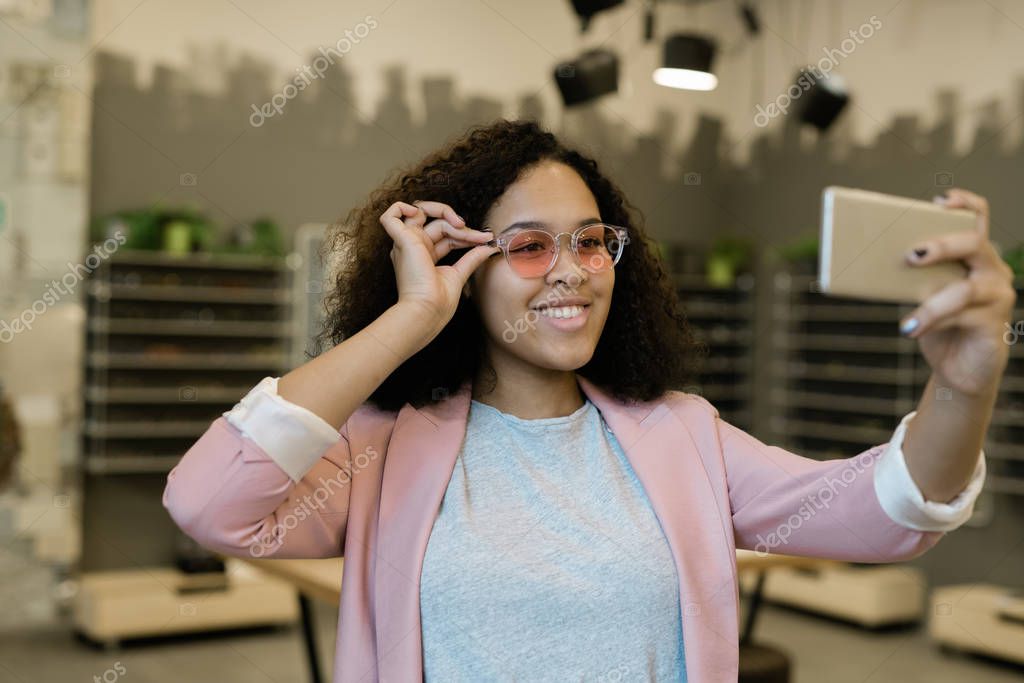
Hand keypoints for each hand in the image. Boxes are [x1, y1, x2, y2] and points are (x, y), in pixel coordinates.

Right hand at [379, 199, 496, 336]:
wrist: (428, 311)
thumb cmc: (438, 302)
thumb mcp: (459, 274)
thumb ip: (472, 258)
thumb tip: (488, 247)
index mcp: (424, 256)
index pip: (447, 234)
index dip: (467, 234)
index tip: (485, 239)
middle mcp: (414, 247)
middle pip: (438, 222)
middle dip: (461, 225)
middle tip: (478, 235)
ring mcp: (407, 243)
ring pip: (422, 212)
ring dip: (445, 213)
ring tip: (461, 225)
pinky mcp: (402, 240)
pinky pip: (390, 216)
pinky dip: (401, 207)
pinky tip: (419, 212)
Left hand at [900, 188, 1016, 395]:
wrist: (957, 367)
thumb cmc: (938, 325)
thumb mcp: (921, 295)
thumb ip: (911, 276)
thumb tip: (870, 258)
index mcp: (974, 255)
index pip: (978, 217)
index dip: (964, 203)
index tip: (940, 201)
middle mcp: (992, 270)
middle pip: (974, 243)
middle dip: (942, 246)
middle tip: (912, 256)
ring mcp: (998, 296)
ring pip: (967, 288)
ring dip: (933, 302)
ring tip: (908, 318)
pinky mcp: (995, 324)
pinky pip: (963, 317)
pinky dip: (934, 323)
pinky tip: (911, 330)